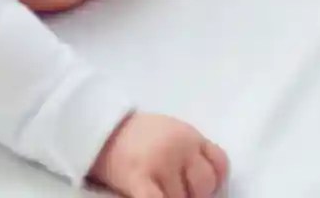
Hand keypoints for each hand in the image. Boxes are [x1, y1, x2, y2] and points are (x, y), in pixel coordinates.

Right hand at [89, 112, 228, 196]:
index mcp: (190, 135)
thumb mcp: (172, 131)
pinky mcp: (140, 177)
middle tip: (174, 188)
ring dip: (171, 197)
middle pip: (204, 185)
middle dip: (193, 193)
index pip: (219, 164)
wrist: (99, 129)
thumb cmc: (136, 136)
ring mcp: (161, 162)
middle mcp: (180, 147)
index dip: (213, 180)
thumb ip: (192, 150)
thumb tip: (209, 184)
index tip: (199, 185)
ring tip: (157, 188)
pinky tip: (156, 196)